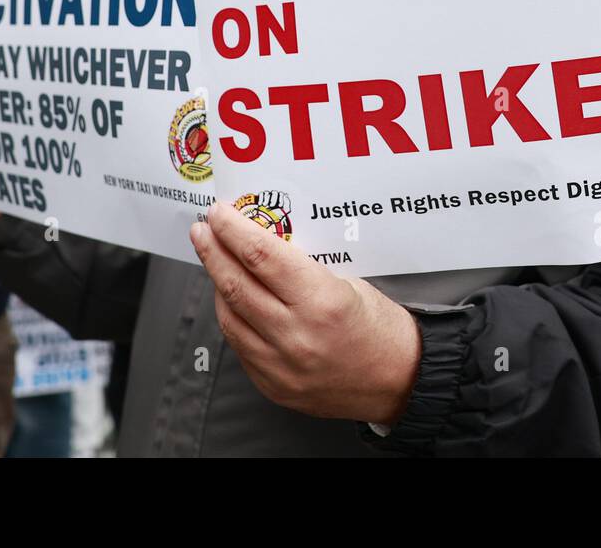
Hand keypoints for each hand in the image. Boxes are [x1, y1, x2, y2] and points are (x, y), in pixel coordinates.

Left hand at [190, 200, 420, 424]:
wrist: (398, 381)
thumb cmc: (379, 327)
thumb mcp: (348, 282)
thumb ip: (302, 268)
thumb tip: (260, 243)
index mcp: (321, 301)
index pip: (261, 256)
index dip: (233, 230)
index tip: (218, 213)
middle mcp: (296, 336)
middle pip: (237, 284)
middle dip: (213, 251)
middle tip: (202, 230)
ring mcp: (281, 366)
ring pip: (230, 316)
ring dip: (217, 284)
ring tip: (214, 260)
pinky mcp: (273, 386)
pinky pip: (239, 345)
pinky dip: (232, 316)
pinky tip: (232, 299)